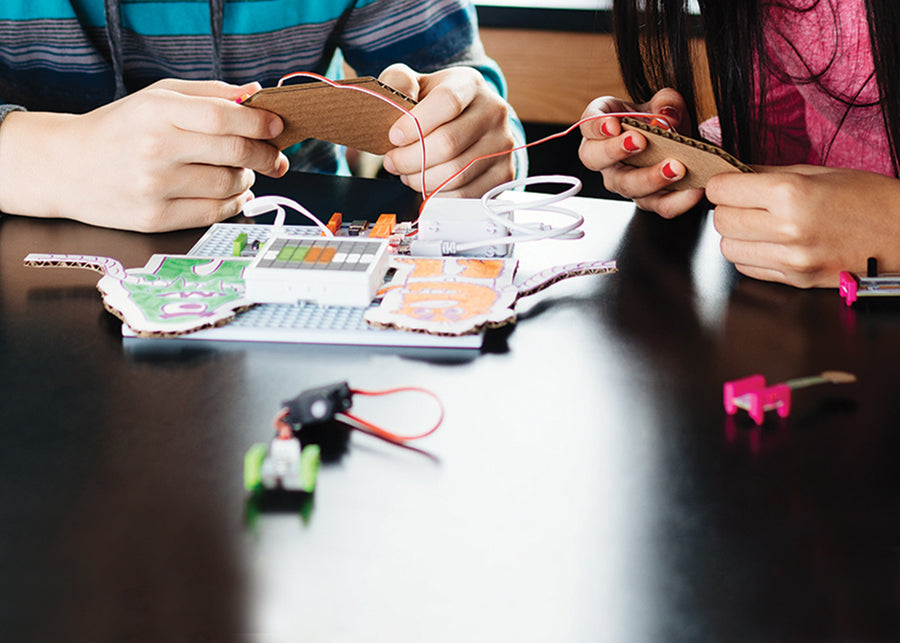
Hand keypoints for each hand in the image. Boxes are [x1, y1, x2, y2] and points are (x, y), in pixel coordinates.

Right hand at [0, 79, 288, 231]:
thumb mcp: (156, 97)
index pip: (222, 117)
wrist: (66, 167)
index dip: (258, 123)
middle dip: (266, 156)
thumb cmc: (119, 128)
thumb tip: (256, 95)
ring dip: (247, 179)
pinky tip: (234, 194)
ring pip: (228, 185)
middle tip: (277, 157)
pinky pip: (213, 213)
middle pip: (233, 153)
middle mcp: (155, 149)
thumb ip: (207, 94)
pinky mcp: (155, 218)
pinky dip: (234, 203)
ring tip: (242, 171)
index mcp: (156, 112)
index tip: (277, 127)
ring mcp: (155, 187)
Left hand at [378, 63, 515, 196]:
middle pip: (448, 143)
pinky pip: (465, 194)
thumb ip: (398, 82)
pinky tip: (427, 184)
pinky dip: (438, 195)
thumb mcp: (414, 84)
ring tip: (407, 173)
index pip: (447, 101)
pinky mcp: (504, 173)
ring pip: (455, 174)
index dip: (415, 124)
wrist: (468, 120)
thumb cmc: (435, 105)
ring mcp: (503, 144)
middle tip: (392, 162)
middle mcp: (493, 112)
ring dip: (421, 180)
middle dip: (410, 159)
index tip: (394, 137)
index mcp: (470, 84)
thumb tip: (394, 104)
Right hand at [578, 88, 704, 217]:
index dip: (597, 125)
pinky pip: (658, 205)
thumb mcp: (664, 103)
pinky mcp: (647, 200)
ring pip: (628, 186)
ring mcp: (623, 182)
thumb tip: (666, 115)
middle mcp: (605, 158)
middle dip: (616, 150)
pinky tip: (693, 189)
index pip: (588, 124)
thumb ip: (666, 101)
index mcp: (602, 127)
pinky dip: (677, 200)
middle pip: (596, 158)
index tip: (613, 124)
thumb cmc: (658, 122)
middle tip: (639, 141)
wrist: (674, 144)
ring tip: (675, 167)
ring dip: (651, 178)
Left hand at [709, 165, 899, 286]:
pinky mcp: (794, 280)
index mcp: (791, 194)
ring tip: (760, 224)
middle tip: (746, 202)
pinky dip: (750, 254)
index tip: (729, 183)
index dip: (722, 184)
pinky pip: (747, 268)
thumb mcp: (818, 172)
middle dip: (728, 208)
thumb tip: (733, 174)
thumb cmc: (868, 197)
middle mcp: (787, 229)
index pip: (722, 190)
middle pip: (721, 221)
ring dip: (736, 235)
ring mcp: (790, 259)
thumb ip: (769, 174)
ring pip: (727, 248)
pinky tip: (770, 243)